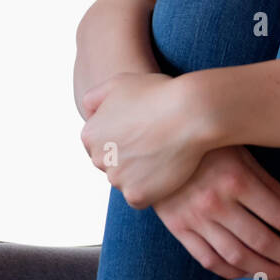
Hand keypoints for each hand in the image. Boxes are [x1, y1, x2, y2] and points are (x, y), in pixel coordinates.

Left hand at [80, 71, 215, 208]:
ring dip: (142, 173)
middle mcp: (98, 159)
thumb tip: (88, 112)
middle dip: (129, 157)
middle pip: (112, 164)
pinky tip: (167, 168)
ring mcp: (116, 179)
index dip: (123, 137)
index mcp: (90, 134)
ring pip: (126, 181)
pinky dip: (153, 188)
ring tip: (165, 153)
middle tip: (156, 142)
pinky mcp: (136, 195)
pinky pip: (141, 196)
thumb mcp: (120, 83)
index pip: (101, 144)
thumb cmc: (160, 94)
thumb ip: (95, 97)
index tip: (142, 131)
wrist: (191, 112)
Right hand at [153, 146, 279, 279]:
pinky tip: (252, 275)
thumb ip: (267, 181)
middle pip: (262, 241)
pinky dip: (233, 272)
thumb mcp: (241, 151)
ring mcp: (195, 219)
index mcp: (236, 179)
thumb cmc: (207, 143)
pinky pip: (209, 260)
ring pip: (237, 257)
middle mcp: (216, 202)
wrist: (155, 143)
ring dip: (267, 272)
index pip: (279, 216)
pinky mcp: (179, 229)